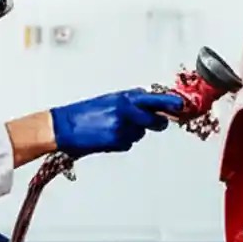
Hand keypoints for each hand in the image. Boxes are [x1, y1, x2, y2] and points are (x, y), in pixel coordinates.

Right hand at [50, 89, 184, 159]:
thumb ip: (130, 101)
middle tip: (154, 122)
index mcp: (124, 97)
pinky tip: (106, 137)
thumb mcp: (108, 100)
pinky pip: (128, 144)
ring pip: (140, 134)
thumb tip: (148, 103)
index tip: (181, 105)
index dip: (170, 103)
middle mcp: (126, 110)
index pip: (154, 99)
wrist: (61, 126)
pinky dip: (120, 142)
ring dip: (131, 133)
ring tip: (111, 128)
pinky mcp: (116, 141)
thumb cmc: (82, 113)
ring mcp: (122, 126)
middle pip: (155, 120)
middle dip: (157, 123)